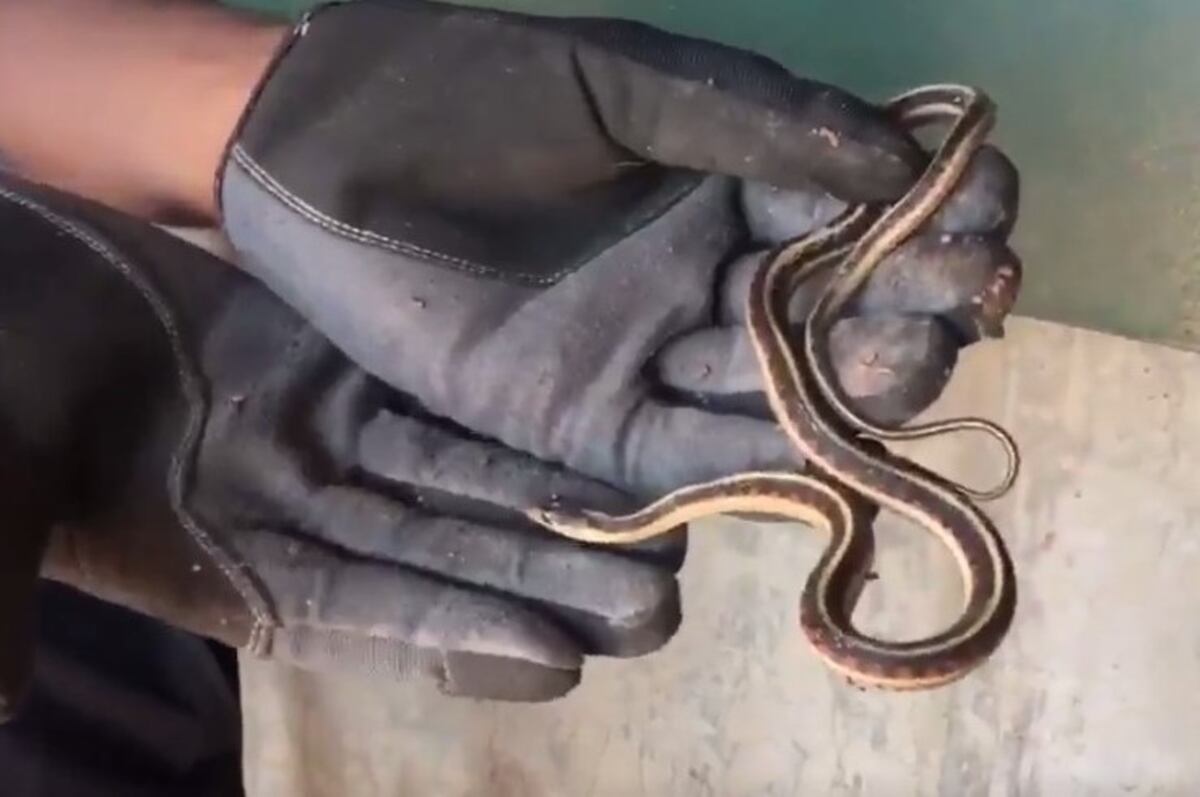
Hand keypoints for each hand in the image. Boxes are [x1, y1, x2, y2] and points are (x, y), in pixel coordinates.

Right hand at [0, 174, 681, 716]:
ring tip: (659, 530)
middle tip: (655, 608)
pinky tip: (589, 433)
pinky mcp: (338, 369)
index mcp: (226, 574)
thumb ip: (2, 579)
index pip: (357, 620)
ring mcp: (323, 440)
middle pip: (438, 558)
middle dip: (543, 582)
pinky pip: (433, 397)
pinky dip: (506, 417)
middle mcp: (297, 519)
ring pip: (457, 478)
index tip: (556, 655)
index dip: (452, 638)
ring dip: (552, 504)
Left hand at [218, 0, 1020, 499]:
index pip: (857, 207)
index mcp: (721, 177)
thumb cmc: (462, 86)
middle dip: (912, 305)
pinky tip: (827, 457)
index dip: (931, 213)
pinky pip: (688, 454)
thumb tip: (900, 159)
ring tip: (915, 366)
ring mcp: (650, 349)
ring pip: (778, 387)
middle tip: (968, 303)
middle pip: (837, 309)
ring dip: (854, 386)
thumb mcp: (621, 81)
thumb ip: (751, 120)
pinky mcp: (587, 420)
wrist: (315, 152)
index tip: (989, 217)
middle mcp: (702, 272)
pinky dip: (756, 462)